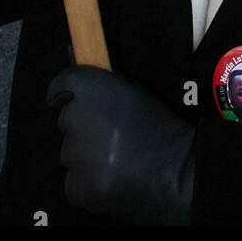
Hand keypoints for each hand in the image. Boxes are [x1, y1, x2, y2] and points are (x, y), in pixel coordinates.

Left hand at [48, 67, 194, 225]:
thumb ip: (101, 82)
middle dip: (81, 128)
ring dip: (85, 156)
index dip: (63, 94)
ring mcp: (77, 154)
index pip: (61, 85)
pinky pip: (74, 182)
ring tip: (117, 158)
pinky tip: (113, 177)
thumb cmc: (160, 128)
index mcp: (93, 87)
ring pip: (69, 154)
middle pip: (66, 121)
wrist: (180, 171)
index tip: (64, 101)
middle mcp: (79, 117)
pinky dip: (88, 182)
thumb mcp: (133, 92)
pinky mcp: (79, 185)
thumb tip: (72, 55)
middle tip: (109, 137)